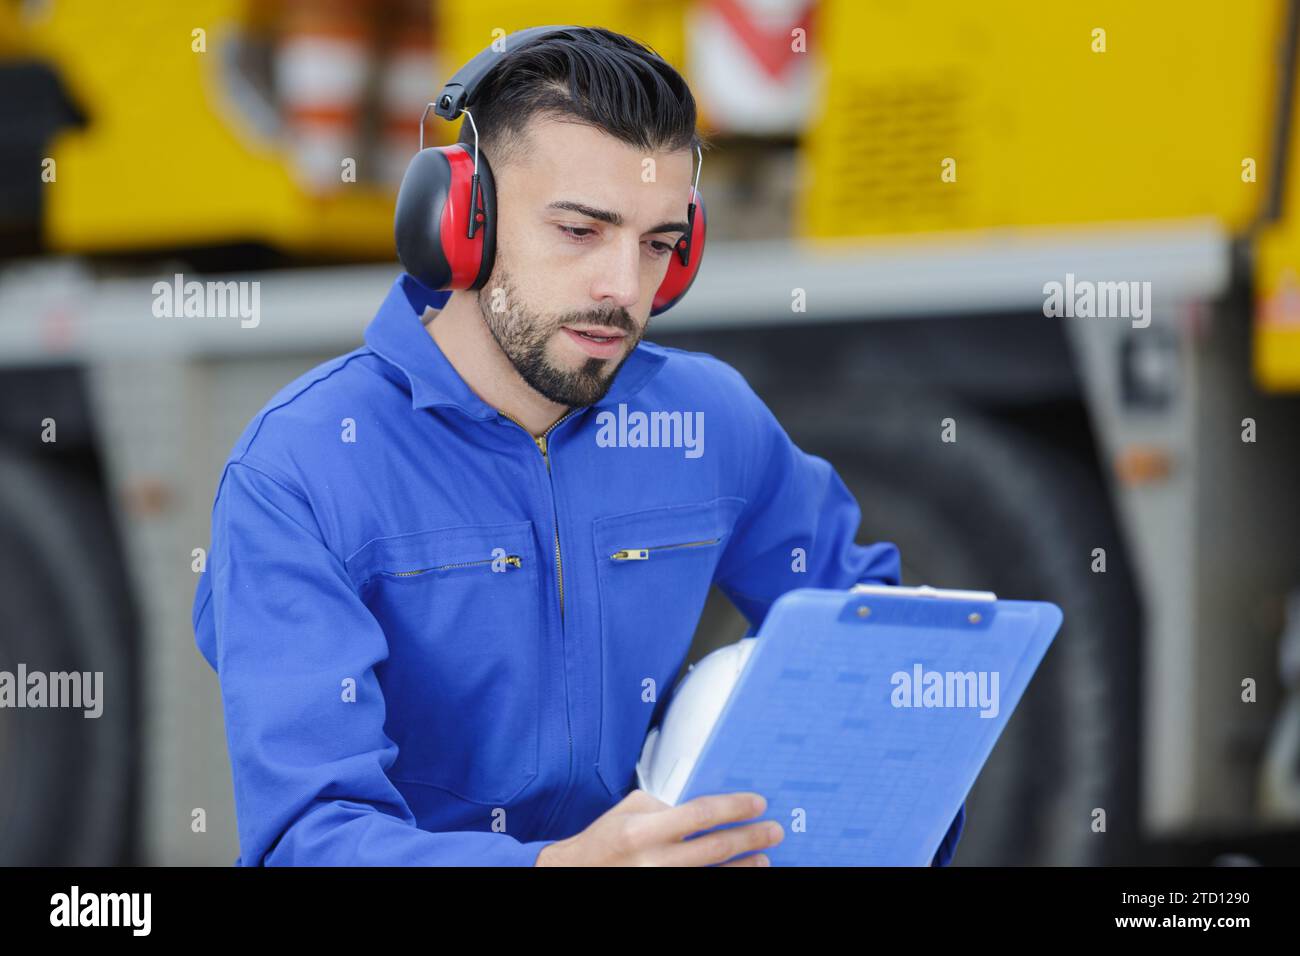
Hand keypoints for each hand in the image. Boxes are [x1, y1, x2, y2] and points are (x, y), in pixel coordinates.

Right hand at [534, 789, 781, 865]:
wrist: (575, 873)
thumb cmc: (605, 839)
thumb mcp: (629, 810)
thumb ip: (664, 806)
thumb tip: (703, 806)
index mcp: (643, 830)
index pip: (700, 814)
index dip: (734, 808)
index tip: (757, 803)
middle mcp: (653, 860)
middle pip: (715, 848)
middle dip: (750, 838)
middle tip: (774, 831)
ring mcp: (659, 882)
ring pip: (714, 876)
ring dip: (745, 868)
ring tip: (764, 859)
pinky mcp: (661, 895)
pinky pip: (702, 889)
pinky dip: (724, 882)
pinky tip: (740, 876)